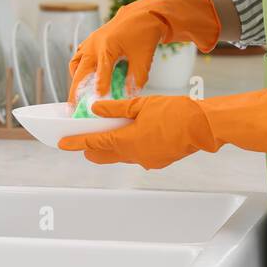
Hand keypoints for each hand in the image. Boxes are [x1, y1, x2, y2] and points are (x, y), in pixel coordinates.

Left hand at [56, 88, 266, 169]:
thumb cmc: (176, 112)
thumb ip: (117, 109)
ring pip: (121, 156)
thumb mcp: (142, 105)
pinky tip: (133, 135)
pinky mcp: (158, 161)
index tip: (61, 143)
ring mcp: (147, 160)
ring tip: (106, 133)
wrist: (204, 126)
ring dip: (111, 147)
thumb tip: (96, 109)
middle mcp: (134, 155)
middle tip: (81, 139)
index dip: (76, 142)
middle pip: (104, 154)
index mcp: (127, 140)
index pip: (94, 142)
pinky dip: (129, 147)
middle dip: (91, 147)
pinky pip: (137, 155)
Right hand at [65, 0, 220, 105]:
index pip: (102, 71)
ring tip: (78, 95)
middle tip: (73, 108)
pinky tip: (84, 78)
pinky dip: (78, 69)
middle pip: (80, 71)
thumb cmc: (143, 33)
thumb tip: (130, 94)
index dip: (100, 87)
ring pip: (76, 64)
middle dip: (76, 90)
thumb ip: (137, 77)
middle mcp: (95, 44)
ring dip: (75, 79)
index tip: (98, 100)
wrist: (141, 15)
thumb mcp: (143, 58)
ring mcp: (91, 42)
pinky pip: (78, 57)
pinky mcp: (91, 42)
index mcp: (108, 46)